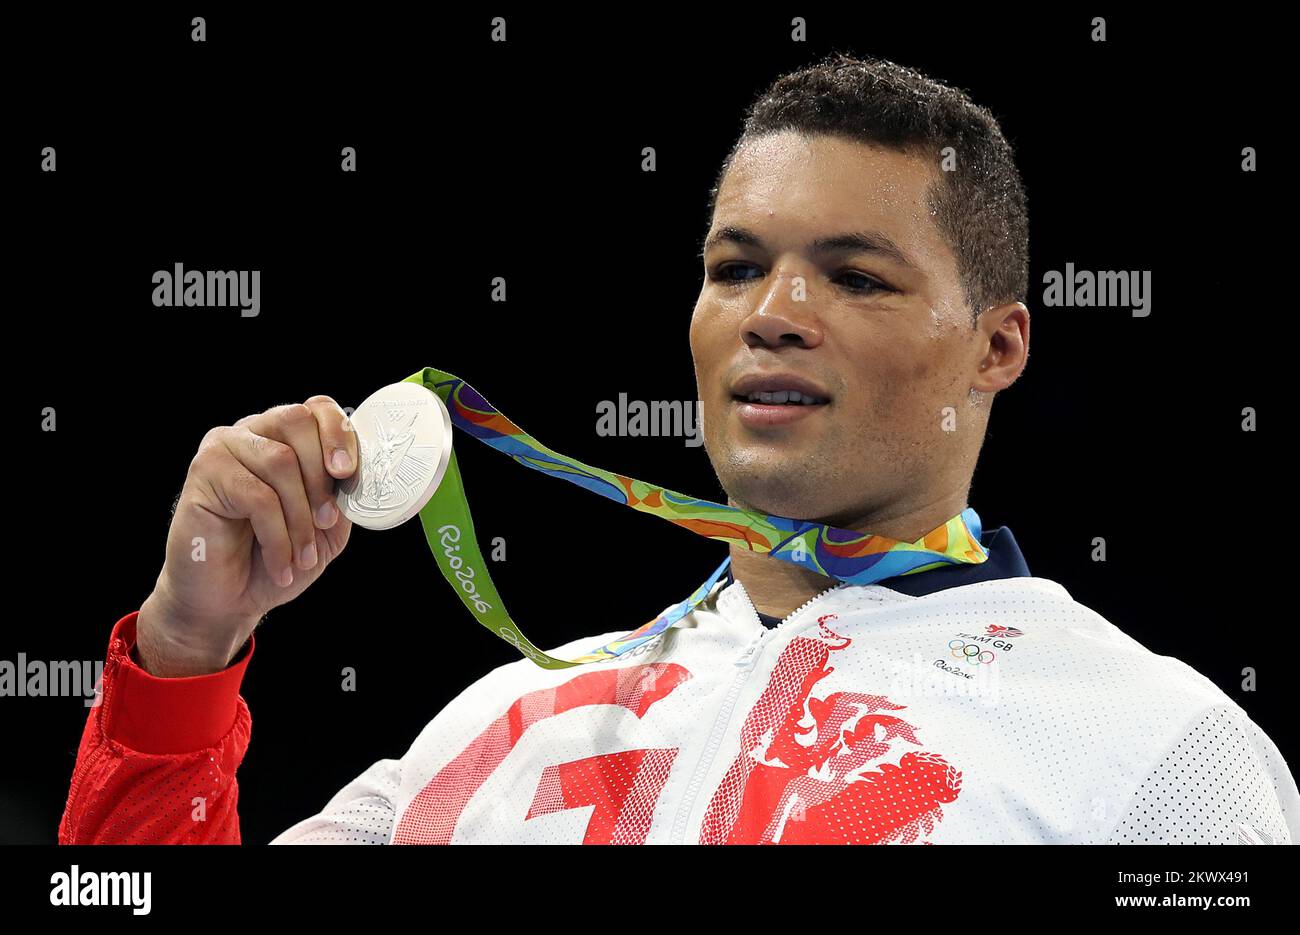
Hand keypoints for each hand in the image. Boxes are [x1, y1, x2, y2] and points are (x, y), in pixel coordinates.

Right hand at [136, 395, 357, 675]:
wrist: (229, 599)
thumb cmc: (277, 558)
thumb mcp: (326, 527)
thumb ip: (343, 494)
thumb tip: (359, 474)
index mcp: (286, 437)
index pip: (317, 408)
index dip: (338, 434)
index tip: (347, 472)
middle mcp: (253, 432)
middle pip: (296, 422)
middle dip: (320, 476)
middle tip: (326, 520)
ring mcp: (224, 448)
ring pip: (280, 461)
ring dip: (300, 516)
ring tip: (304, 555)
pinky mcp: (203, 474)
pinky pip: (257, 496)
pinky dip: (278, 537)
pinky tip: (281, 564)